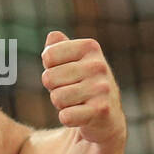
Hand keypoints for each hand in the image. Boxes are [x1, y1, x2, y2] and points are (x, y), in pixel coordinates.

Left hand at [40, 31, 125, 145]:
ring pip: (56, 98)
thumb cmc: (80, 84)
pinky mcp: (102, 110)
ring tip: (78, 102)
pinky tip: (82, 115)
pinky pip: (66, 116)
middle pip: (49, 78)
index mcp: (89, 47)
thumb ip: (58, 47)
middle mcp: (99, 65)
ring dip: (62, 104)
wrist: (104, 117)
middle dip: (55, 88)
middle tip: (71, 91)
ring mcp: (103, 88)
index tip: (65, 73)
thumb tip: (53, 35)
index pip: (48, 56)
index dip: (50, 69)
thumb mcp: (70, 62)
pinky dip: (68, 118)